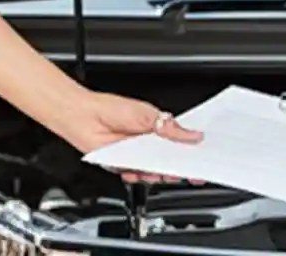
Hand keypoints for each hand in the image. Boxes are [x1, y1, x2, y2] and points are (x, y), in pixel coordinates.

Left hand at [57, 91, 203, 183]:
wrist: (83, 116)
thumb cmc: (111, 108)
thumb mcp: (146, 115)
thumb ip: (170, 128)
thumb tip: (193, 134)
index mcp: (158, 129)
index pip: (179, 143)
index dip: (191, 153)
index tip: (202, 160)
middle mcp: (147, 144)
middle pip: (168, 160)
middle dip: (177, 167)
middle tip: (185, 171)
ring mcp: (136, 156)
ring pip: (153, 171)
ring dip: (157, 174)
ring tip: (159, 171)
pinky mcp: (123, 166)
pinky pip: (135, 176)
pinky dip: (137, 176)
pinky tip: (136, 171)